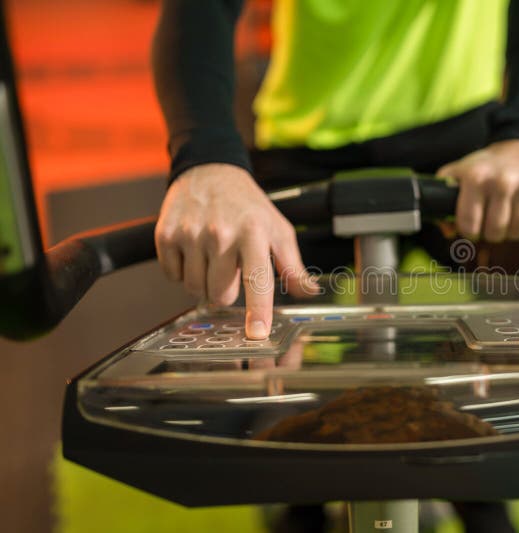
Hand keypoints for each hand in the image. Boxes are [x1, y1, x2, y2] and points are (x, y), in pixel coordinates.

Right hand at [155, 163, 316, 339]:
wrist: (210, 171)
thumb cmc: (248, 206)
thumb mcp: (278, 230)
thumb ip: (292, 266)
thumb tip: (309, 292)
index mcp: (254, 233)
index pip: (257, 280)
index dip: (257, 310)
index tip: (256, 333)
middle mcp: (221, 233)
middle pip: (220, 294)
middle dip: (226, 290)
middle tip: (230, 267)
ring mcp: (190, 233)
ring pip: (194, 288)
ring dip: (203, 281)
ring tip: (212, 257)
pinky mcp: (166, 234)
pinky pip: (171, 276)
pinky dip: (181, 270)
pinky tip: (192, 250)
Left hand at [437, 140, 518, 241]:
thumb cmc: (491, 165)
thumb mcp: (461, 173)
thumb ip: (444, 201)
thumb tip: (447, 230)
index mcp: (476, 177)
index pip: (469, 225)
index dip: (470, 231)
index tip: (475, 225)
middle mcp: (503, 181)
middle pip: (494, 233)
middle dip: (492, 232)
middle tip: (494, 219)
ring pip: (516, 234)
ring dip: (512, 231)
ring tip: (511, 213)